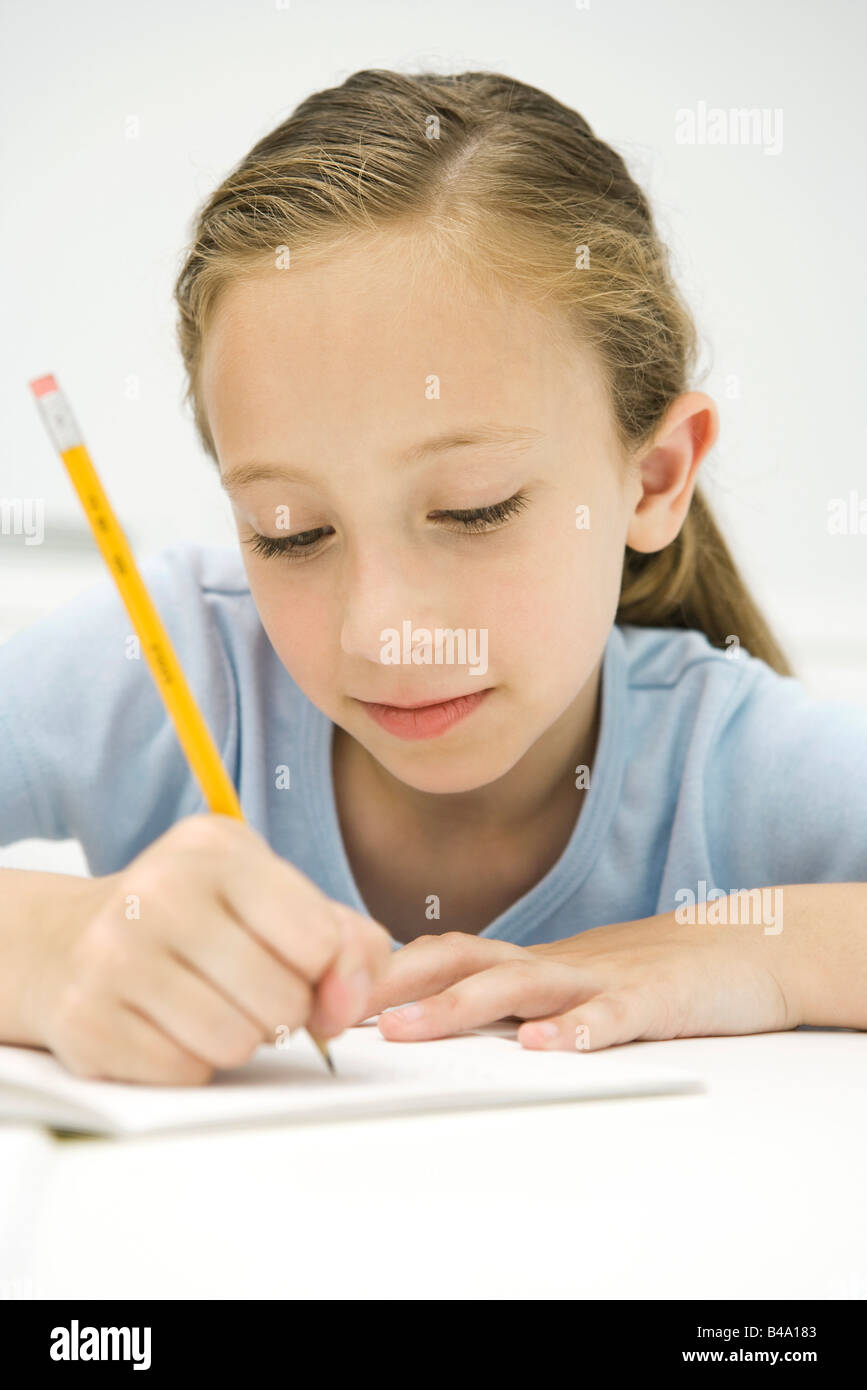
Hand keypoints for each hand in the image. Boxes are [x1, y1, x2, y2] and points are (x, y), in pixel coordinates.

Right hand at [27, 814, 391, 1083]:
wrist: (64, 941)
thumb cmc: (193, 916)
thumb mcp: (269, 892)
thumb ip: (342, 937)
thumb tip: (348, 1000)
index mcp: (215, 850)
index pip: (319, 940)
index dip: (325, 970)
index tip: (300, 964)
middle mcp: (157, 894)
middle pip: (283, 1001)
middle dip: (283, 1010)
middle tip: (248, 989)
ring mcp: (113, 959)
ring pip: (237, 1043)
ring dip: (239, 1039)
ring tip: (209, 1004)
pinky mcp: (87, 1024)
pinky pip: (186, 1072)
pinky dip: (192, 1060)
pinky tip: (166, 1023)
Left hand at [369, 913, 804, 1051]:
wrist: (739, 949)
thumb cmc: (638, 973)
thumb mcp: (561, 983)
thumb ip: (504, 997)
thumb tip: (422, 1017)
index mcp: (527, 962)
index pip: (443, 955)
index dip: (385, 970)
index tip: (326, 990)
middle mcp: (553, 964)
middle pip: (464, 964)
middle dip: (398, 987)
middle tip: (340, 1011)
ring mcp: (600, 979)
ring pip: (521, 985)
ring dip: (460, 1006)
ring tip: (410, 1030)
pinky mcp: (652, 1001)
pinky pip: (609, 1017)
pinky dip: (575, 1030)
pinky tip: (544, 1047)